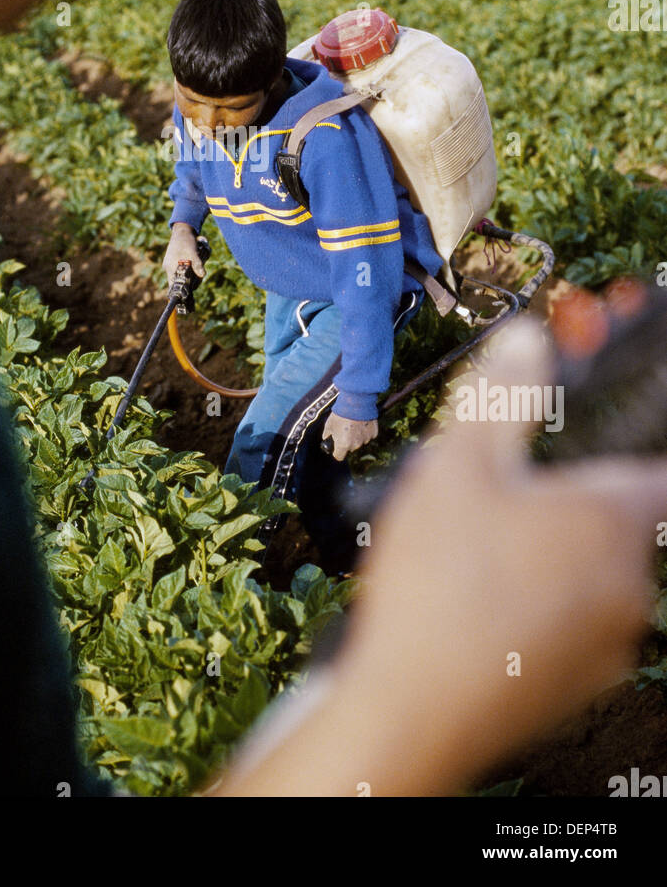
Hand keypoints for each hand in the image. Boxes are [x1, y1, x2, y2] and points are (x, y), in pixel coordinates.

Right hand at [163, 222, 205, 287]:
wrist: (182, 230)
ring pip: (181, 274)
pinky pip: (181, 268)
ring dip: (190, 272)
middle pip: (179, 280)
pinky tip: (195, 261)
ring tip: (198, 266)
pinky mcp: (174, 260)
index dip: (182, 290)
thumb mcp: (193, 252)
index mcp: (170, 268)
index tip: (190, 292)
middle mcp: (168, 267)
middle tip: (199, 276)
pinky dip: (188, 267)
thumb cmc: (186, 241)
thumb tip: (202, 275)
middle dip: (190, 280)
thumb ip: (197, 264)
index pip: (173, 285)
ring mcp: (170, 263)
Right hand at [214, 317, 666, 795]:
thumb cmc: (437, 584)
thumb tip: (532, 339)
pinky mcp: (574, 685)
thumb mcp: (458, 463)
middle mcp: (630, 584)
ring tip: (464, 545)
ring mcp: (607, 642)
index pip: (649, 464)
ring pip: (581, 571)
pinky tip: (466, 597)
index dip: (612, 439)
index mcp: (615, 521)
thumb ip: (503, 395)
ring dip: (538, 550)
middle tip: (488, 489)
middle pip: (607, 517)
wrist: (408, 712)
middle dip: (555, 497)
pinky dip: (528, 601)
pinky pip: (562, 620)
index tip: (564, 440)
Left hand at [321, 412, 377, 460]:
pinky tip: (361, 422)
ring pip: (359, 441)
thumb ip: (327, 434)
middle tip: (345, 430)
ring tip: (353, 424)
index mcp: (343, 445)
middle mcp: (355, 445)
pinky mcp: (373, 433)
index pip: (339, 456)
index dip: (336, 451)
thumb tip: (326, 438)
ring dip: (357, 436)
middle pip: (350, 448)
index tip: (336, 446)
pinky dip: (365, 431)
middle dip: (347, 441)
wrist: (356, 402)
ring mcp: (365, 439)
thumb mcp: (329, 424)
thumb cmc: (341, 414)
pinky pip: (368, 435)